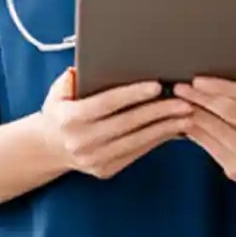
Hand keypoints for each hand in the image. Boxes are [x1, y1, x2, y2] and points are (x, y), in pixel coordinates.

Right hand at [39, 68, 192, 179]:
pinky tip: (173, 130)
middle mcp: (82, 141)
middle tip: (183, 101)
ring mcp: (94, 159)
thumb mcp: (57, 92)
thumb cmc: (59, 113)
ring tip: (186, 115)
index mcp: (69, 118)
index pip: (106, 103)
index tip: (157, 85)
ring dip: (164, 128)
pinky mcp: (106, 170)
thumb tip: (89, 66)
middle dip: (158, 112)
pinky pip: (137, 153)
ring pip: (137, 141)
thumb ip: (71, 78)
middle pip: (127, 123)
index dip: (133, 94)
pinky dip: (156, 141)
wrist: (49, 148)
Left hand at [174, 59, 235, 184]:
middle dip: (201, 97)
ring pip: (214, 128)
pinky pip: (207, 144)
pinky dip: (191, 128)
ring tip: (174, 101)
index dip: (220, 85)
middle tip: (180, 87)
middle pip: (229, 111)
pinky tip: (179, 119)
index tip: (198, 79)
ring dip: (191, 112)